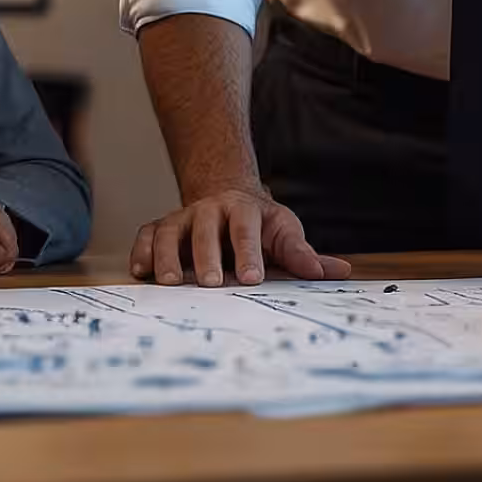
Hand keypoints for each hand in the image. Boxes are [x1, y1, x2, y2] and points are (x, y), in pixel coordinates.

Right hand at [129, 185, 352, 286]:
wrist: (228, 198)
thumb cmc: (260, 226)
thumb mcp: (284, 234)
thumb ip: (304, 256)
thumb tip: (341, 272)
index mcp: (246, 210)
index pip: (248, 229)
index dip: (250, 252)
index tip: (253, 279)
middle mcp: (212, 209)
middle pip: (207, 228)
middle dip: (208, 255)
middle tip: (212, 284)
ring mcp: (184, 217)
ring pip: (171, 230)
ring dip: (168, 255)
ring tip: (172, 283)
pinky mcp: (161, 227)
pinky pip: (147, 234)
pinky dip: (141, 251)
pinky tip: (140, 272)